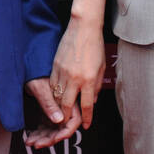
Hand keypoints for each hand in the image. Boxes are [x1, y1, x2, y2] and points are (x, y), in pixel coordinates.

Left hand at [23, 77, 77, 148]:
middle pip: (61, 129)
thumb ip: (49, 104)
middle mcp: (63, 107)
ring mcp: (55, 111)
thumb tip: (59, 120)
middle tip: (37, 143)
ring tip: (30, 142)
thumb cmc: (35, 72)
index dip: (65, 132)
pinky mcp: (47, 112)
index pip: (73, 122)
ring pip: (52, 130)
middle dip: (49, 139)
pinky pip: (45, 127)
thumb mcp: (40, 88)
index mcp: (67, 100)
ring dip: (42, 138)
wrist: (27, 66)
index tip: (55, 139)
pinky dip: (38, 133)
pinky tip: (29, 137)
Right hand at [24, 15, 105, 147]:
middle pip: (67, 106)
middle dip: (67, 118)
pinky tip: (56, 96)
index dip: (87, 118)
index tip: (86, 125)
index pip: (87, 106)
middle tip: (68, 123)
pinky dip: (54, 93)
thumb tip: (92, 100)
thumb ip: (96, 86)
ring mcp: (62, 72)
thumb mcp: (101, 68)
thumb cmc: (95, 46)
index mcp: (88, 80)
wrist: (83, 28)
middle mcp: (74, 78)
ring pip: (57, 96)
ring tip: (62, 112)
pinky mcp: (55, 66)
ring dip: (59, 107)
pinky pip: (52, 85)